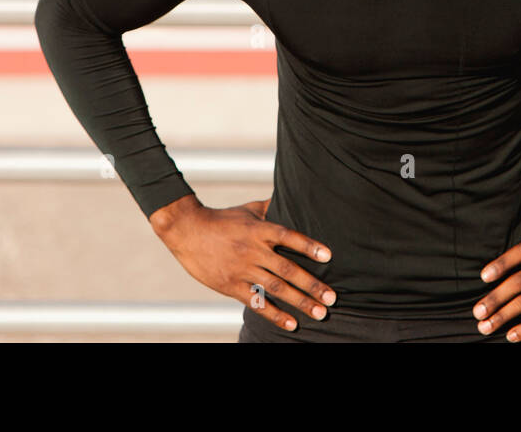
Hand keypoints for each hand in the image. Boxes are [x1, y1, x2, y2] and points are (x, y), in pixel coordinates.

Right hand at [149, 193, 336, 331]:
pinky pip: (256, 302)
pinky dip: (274, 314)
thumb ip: (272, 207)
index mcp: (259, 229)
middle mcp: (253, 250)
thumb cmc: (222, 219)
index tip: (329, 256)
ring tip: (320, 312)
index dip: (308, 245)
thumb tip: (294, 195)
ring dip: (299, 301)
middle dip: (312, 284)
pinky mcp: (231, 285)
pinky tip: (291, 323)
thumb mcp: (249, 209)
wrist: (187, 231)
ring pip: (276, 288)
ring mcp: (242, 269)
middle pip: (287, 268)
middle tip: (333, 297)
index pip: (288, 237)